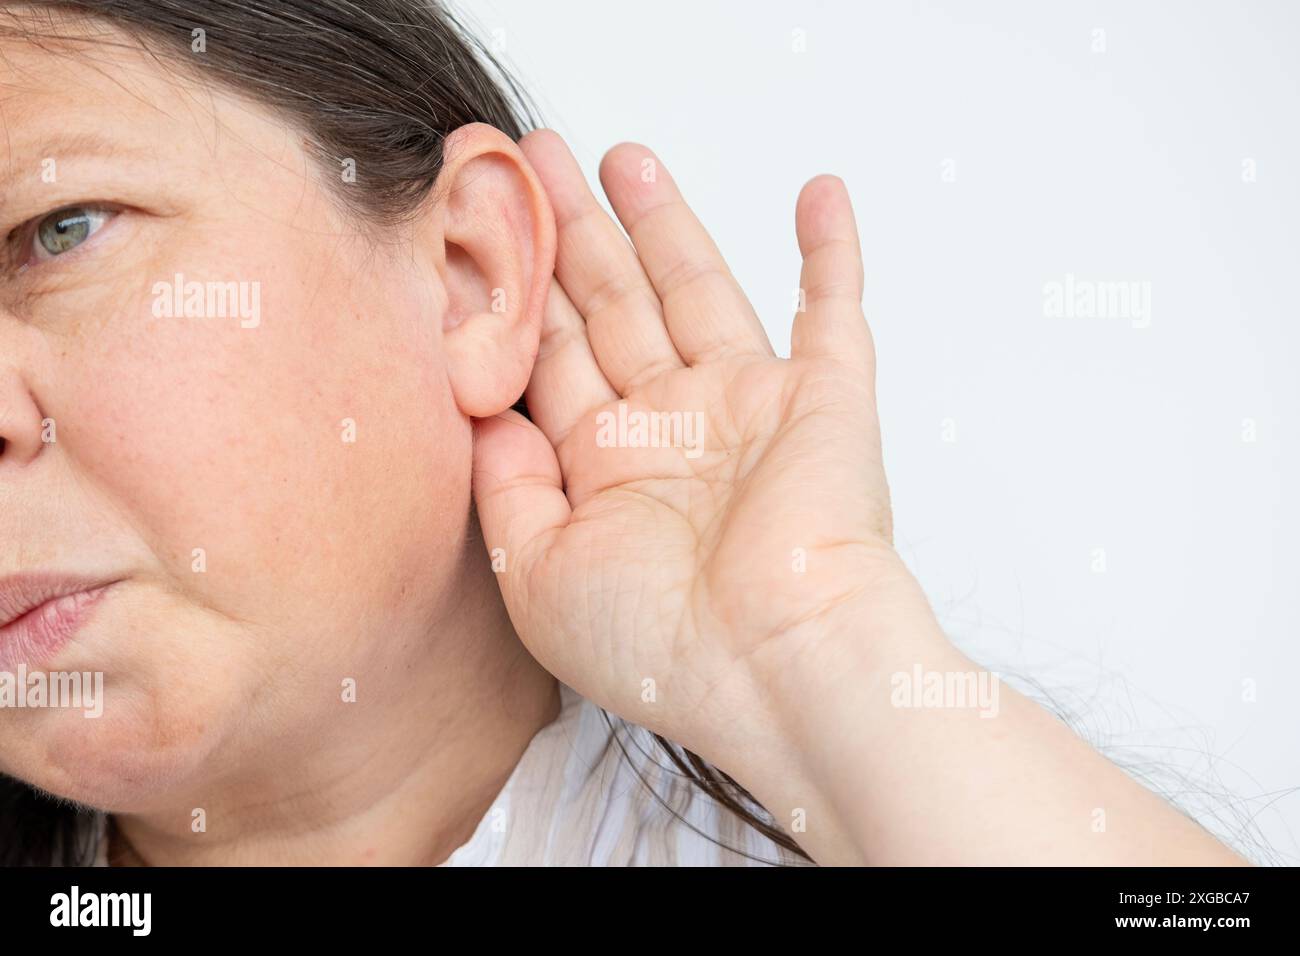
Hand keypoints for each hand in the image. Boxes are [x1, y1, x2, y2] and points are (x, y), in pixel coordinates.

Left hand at [472, 130, 922, 766]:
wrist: (776, 669)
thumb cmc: (659, 645)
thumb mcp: (536, 572)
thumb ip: (504, 484)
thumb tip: (479, 411)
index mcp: (606, 470)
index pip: (552, 356)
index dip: (515, 291)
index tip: (477, 228)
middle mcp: (672, 430)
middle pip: (611, 305)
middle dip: (571, 233)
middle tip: (531, 159)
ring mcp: (747, 409)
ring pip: (697, 289)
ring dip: (666, 224)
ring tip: (624, 159)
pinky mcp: (823, 400)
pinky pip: (834, 310)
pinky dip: (832, 252)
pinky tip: (817, 192)